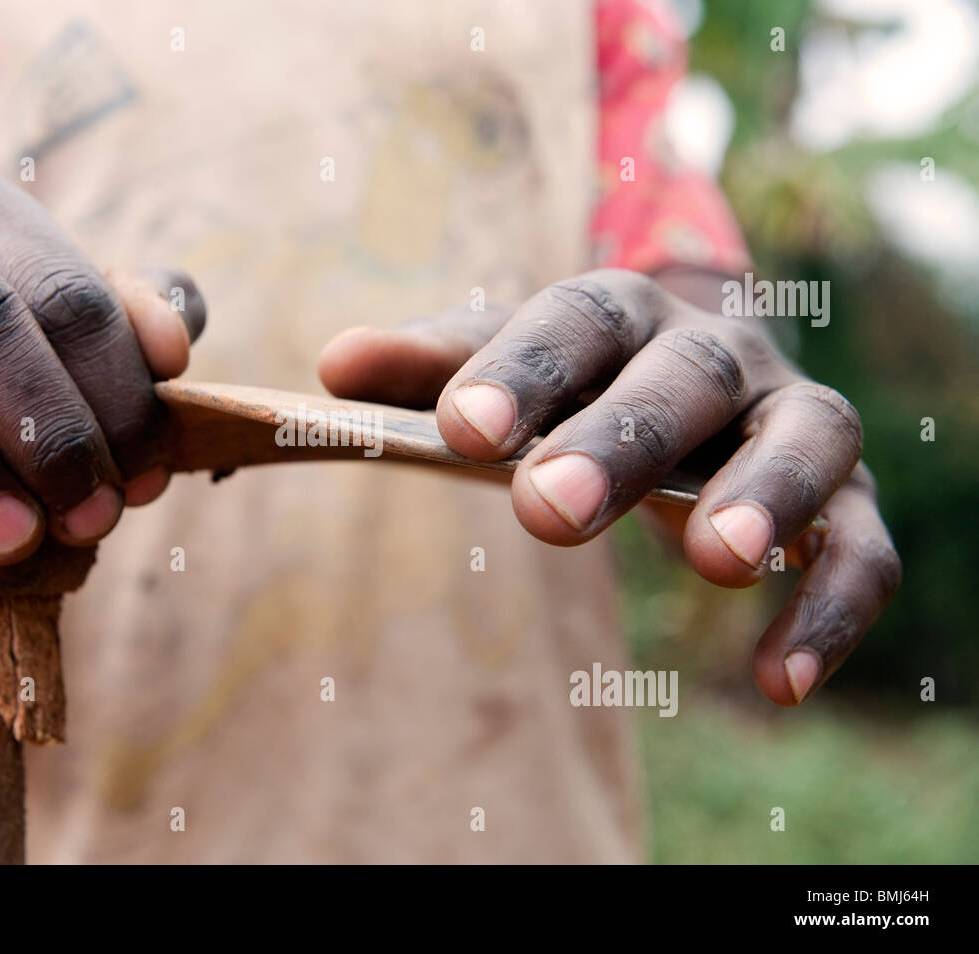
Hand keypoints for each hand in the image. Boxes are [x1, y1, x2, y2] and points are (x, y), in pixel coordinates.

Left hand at [319, 268, 899, 705]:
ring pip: (805, 440)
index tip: (460, 431)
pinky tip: (775, 684)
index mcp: (620, 312)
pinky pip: (860, 547)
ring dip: (766, 497)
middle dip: (621, 440)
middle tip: (548, 511)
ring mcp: (792, 420)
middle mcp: (717, 353)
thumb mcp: (499, 370)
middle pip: (683, 377)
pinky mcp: (844, 500)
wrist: (690, 380)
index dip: (521, 371)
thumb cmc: (571, 385)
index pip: (574, 320)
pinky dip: (830, 609)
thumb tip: (335, 367)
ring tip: (716, 563)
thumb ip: (428, 370)